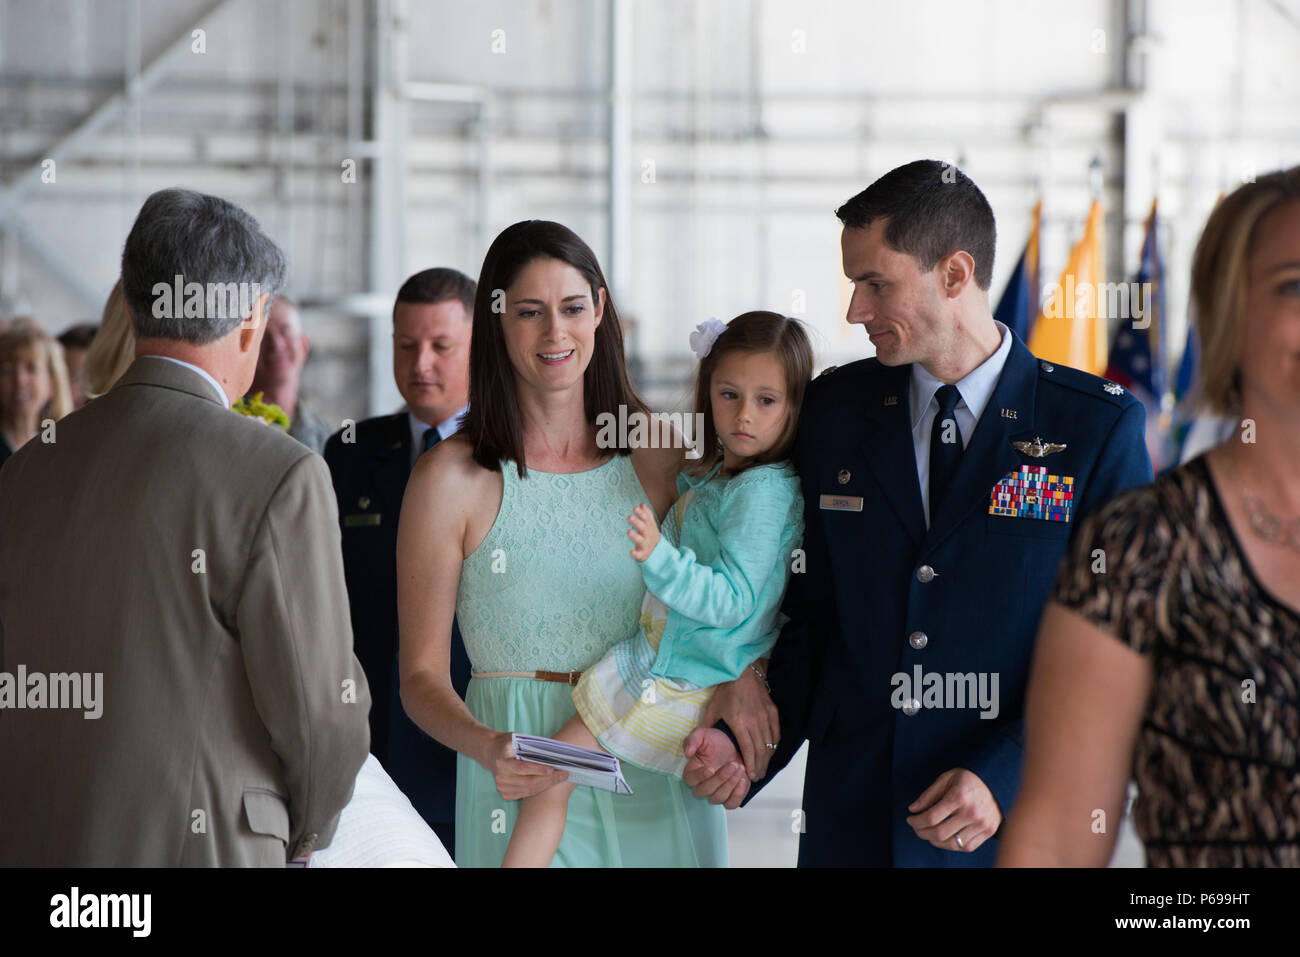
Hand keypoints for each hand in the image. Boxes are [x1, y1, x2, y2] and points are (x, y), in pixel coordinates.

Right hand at [481, 730, 567, 800]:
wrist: (490, 752)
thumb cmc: (506, 743)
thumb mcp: (515, 739)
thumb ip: (529, 746)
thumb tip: (551, 752)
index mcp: (502, 761)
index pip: (522, 768)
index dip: (538, 769)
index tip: (552, 769)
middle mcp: (501, 776)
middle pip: (528, 782)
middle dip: (548, 779)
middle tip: (563, 774)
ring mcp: (502, 787)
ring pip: (528, 790)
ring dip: (546, 785)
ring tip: (560, 778)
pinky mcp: (505, 793)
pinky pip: (525, 794)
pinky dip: (539, 790)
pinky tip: (549, 783)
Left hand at [627, 503, 660, 561]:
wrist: (656, 552)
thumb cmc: (649, 536)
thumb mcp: (650, 525)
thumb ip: (647, 515)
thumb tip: (642, 504)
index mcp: (649, 527)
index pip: (646, 519)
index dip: (641, 513)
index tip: (635, 508)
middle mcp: (647, 535)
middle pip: (643, 528)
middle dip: (637, 522)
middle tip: (629, 517)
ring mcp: (645, 544)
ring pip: (641, 540)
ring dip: (635, 536)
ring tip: (628, 532)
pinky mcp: (642, 554)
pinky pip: (639, 554)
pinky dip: (635, 553)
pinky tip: (631, 552)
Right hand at [682, 727, 749, 808]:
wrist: (734, 745)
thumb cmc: (716, 741)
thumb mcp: (702, 734)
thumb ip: (692, 740)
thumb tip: (687, 753)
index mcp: (692, 771)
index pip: (690, 780)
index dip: (700, 776)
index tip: (710, 768)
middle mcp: (702, 785)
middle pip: (705, 792)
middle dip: (720, 779)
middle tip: (731, 765)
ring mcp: (716, 793)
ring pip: (718, 798)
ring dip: (730, 785)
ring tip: (739, 769)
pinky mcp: (730, 797)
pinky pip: (731, 804)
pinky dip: (738, 794)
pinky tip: (743, 779)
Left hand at [702, 662, 778, 780]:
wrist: (743, 671)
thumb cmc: (727, 689)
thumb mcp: (713, 708)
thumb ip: (707, 726)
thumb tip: (698, 741)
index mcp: (740, 723)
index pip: (748, 750)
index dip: (750, 765)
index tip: (750, 776)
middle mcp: (755, 722)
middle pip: (761, 750)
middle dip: (760, 766)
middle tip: (757, 777)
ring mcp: (766, 717)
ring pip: (770, 743)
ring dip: (767, 758)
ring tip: (763, 768)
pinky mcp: (773, 711)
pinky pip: (776, 732)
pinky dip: (774, 744)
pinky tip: (771, 751)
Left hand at [906, 768, 1001, 852]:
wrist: (997, 781)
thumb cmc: (968, 778)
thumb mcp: (946, 778)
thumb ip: (928, 794)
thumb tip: (913, 809)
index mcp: (959, 796)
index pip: (932, 817)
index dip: (917, 821)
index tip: (910, 819)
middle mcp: (971, 812)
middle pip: (940, 833)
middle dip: (922, 833)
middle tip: (917, 828)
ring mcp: (982, 824)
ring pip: (952, 843)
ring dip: (935, 841)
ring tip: (929, 834)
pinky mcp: (989, 831)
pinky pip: (967, 847)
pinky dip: (952, 846)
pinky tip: (945, 838)